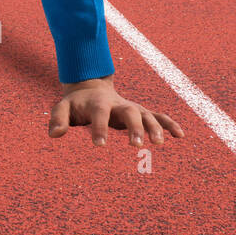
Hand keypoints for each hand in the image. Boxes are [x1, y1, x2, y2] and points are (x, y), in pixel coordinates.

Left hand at [48, 76, 183, 147]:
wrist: (91, 88)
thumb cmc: (76, 104)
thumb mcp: (62, 107)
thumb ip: (58, 118)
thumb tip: (55, 134)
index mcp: (98, 104)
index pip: (99, 115)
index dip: (99, 128)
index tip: (99, 145)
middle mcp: (118, 104)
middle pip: (129, 112)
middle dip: (133, 127)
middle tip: (136, 145)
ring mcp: (132, 108)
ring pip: (147, 114)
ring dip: (154, 127)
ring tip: (159, 143)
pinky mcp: (141, 112)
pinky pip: (159, 117)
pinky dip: (170, 124)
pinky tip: (180, 136)